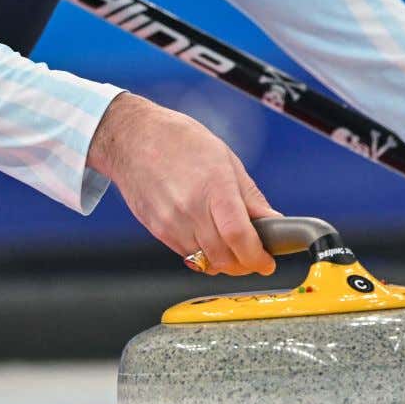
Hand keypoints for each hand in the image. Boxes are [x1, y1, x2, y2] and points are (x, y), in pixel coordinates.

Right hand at [87, 92, 278, 275]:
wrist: (133, 138)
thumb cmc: (179, 140)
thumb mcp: (225, 158)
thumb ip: (250, 196)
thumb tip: (272, 221)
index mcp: (214, 186)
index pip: (239, 236)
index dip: (257, 257)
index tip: (267, 262)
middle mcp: (191, 209)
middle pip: (224, 257)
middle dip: (245, 264)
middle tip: (256, 257)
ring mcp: (171, 223)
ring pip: (206, 262)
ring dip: (225, 263)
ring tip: (234, 248)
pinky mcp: (158, 231)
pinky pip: (188, 256)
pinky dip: (205, 256)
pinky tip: (210, 241)